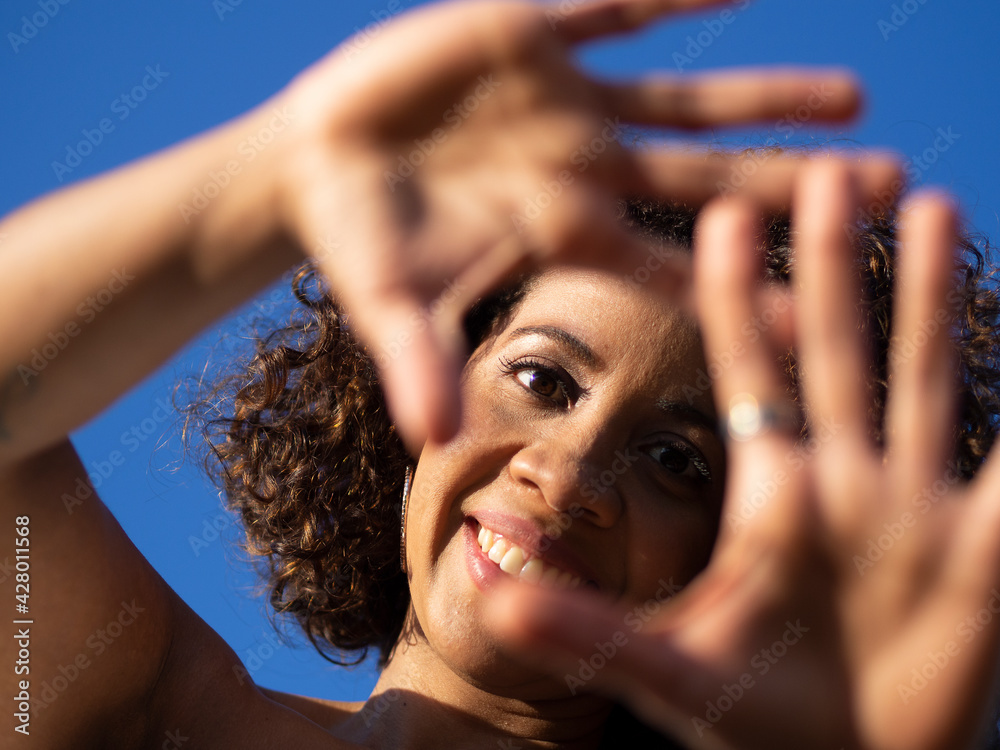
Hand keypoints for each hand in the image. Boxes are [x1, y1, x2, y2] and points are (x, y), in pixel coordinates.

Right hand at [272, 0, 891, 451]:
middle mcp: (582, 170)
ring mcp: (567, 104)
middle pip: (707, 182)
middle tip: (886, 186)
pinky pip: (617, 8)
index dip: (743, 291)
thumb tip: (429, 442)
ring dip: (766, 98)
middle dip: (791, 185)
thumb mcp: (388, 306)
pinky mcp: (531, 36)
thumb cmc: (358, 243)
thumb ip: (416, 363)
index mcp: (561, 235)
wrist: (320, 162)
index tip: (822, 311)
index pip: (670, 271)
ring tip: (854, 97)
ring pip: (684, 101)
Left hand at [488, 161, 999, 749]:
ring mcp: (916, 506)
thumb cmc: (760, 722)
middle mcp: (842, 481)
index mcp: (769, 492)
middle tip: (826, 171)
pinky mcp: (985, 549)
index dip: (733, 297)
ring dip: (925, 298)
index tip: (722, 217)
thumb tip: (489, 603)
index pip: (747, 373)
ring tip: (929, 205)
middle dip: (829, 264)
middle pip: (832, 349)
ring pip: (920, 379)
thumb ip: (585, 632)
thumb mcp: (668, 671)